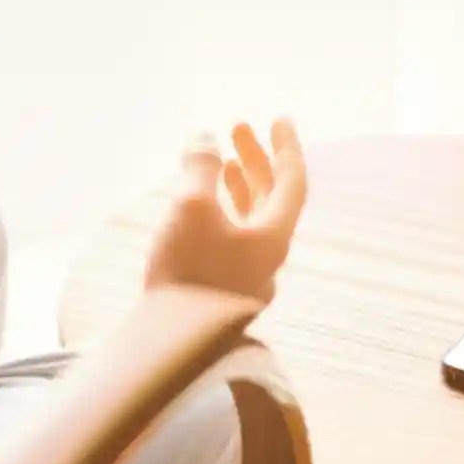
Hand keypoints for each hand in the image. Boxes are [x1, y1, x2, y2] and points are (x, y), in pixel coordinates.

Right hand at [144, 119, 307, 302]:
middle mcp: (267, 258)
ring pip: (251, 222)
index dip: (285, 147)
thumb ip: (200, 168)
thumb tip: (205, 138)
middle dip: (257, 162)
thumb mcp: (191, 208)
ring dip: (240, 188)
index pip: (292, 182)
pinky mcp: (222, 292)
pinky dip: (222, 214)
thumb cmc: (186, 274)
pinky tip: (201, 209)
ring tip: (222, 165)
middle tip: (238, 130)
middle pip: (272, 200)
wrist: (172, 344)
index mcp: (273, 237)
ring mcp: (246, 277)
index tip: (278, 120)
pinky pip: (232, 241)